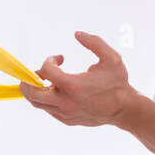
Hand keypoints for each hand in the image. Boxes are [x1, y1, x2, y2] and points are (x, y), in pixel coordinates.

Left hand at [19, 31, 133, 126]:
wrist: (125, 109)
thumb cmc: (117, 83)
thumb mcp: (111, 58)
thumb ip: (94, 42)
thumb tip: (77, 34)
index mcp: (74, 86)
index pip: (46, 71)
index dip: (49, 60)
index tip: (60, 58)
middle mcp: (65, 102)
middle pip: (31, 93)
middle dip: (29, 79)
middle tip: (39, 72)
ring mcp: (64, 113)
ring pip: (37, 103)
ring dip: (37, 89)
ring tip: (47, 80)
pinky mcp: (66, 120)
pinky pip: (47, 109)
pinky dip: (46, 98)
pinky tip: (58, 90)